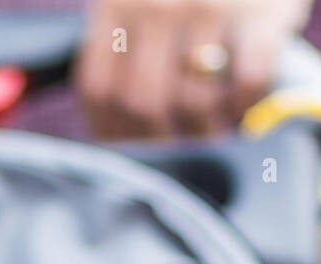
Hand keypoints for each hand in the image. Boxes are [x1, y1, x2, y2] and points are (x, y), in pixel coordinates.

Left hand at [76, 0, 314, 138]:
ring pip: (192, 98)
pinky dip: (243, 104)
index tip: (129, 152)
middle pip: (142, 101)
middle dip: (160, 141)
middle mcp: (154, 7)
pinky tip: (241, 108)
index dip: (111, 131)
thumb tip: (112, 129)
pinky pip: (246, 79)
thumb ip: (121, 52)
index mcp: (114, 7)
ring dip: (202, 130)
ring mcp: (208, 6)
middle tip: (178, 154)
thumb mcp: (139, 3)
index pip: (98, 89)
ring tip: (210, 134)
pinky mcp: (259, 12)